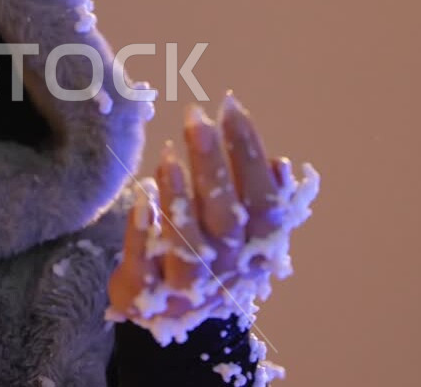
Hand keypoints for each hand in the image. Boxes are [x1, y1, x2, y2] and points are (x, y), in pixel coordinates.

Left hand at [105, 91, 319, 345]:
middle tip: (196, 118)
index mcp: (258, 248)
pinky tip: (140, 197)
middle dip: (213, 165)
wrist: (169, 312)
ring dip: (179, 201)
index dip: (250, 153)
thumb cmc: (210, 254)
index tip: (231, 107)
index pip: (264, 198)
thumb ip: (262, 198)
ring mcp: (188, 286)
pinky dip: (142, 232)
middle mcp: (228, 268)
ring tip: (168, 158)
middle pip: (226, 217)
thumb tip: (280, 166)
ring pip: (188, 246)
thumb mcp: (243, 232)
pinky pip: (144, 264)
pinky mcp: (146, 295)